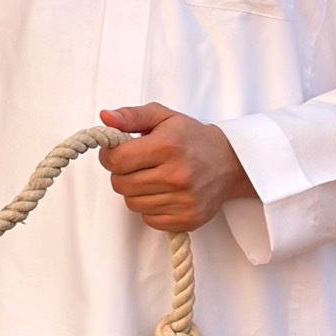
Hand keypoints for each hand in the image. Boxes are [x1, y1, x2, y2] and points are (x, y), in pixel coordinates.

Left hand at [97, 103, 255, 233]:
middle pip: (121, 184)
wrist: (230, 162)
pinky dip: (150, 208)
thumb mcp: (163, 116)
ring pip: (132, 203)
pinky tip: (162, 193)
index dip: (109, 155)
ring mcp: (183, 200)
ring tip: (152, 177)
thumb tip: (105, 118)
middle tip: (136, 164)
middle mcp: (176, 175)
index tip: (117, 151)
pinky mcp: (187, 219)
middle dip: (122, 173)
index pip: (117, 160)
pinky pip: (148, 219)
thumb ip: (131, 116)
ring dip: (135, 191)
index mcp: (167, 146)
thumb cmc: (192, 138)